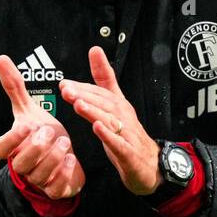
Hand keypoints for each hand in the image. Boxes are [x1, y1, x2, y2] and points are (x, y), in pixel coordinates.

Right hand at [0, 54, 85, 199]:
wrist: (61, 157)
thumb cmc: (41, 132)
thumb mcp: (28, 109)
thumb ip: (15, 86)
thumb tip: (1, 58)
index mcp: (13, 147)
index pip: (1, 149)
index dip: (11, 140)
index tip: (26, 125)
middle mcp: (23, 165)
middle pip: (21, 163)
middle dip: (36, 148)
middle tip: (50, 132)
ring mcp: (38, 179)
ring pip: (39, 175)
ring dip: (53, 158)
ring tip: (65, 141)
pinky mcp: (54, 189)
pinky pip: (55, 188)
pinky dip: (63, 175)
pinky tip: (71, 159)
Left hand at [59, 46, 160, 195]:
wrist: (152, 167)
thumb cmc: (129, 135)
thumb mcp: (116, 105)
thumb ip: (104, 79)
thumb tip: (95, 50)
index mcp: (119, 107)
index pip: (101, 94)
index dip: (83, 87)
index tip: (64, 83)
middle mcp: (125, 118)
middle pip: (105, 104)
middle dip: (85, 96)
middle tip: (66, 90)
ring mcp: (129, 136)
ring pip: (111, 121)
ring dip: (94, 112)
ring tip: (78, 104)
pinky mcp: (130, 154)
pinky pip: (119, 144)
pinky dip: (109, 136)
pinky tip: (97, 129)